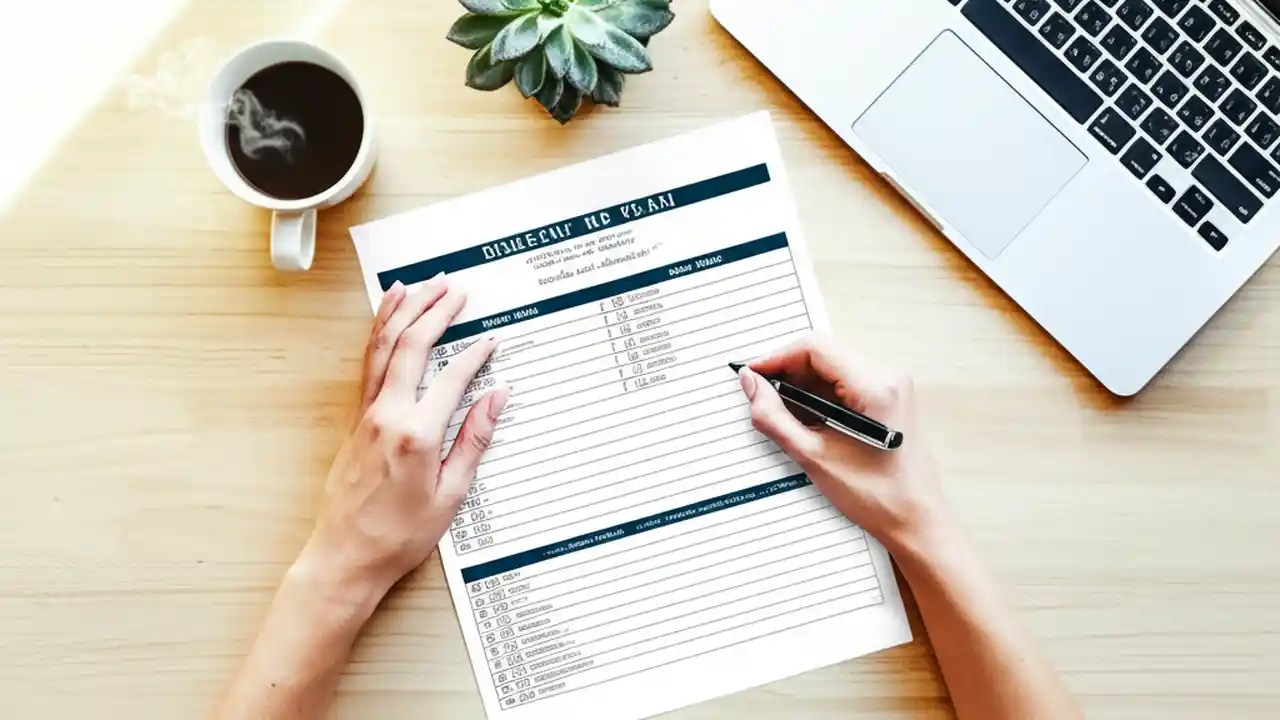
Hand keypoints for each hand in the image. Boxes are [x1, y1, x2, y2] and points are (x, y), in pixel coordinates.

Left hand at [295, 277, 508, 610]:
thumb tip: (496, 398)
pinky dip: (378, 333)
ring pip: (383, 346)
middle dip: (436, 312)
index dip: (476, 355)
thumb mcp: (450, 494)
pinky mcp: (355, 420)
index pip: (452, 378)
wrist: (345, 557)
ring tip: (419, 285)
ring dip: (402, 311)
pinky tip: (386, 318)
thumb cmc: (398, 536)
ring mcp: (366, 414)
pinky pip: (368, 363)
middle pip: (412, 346)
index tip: (492, 341)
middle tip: (456, 291)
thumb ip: (474, 439)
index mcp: (416, 435)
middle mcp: (387, 415)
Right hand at [737, 333, 946, 552]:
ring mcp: (892, 386)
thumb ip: (774, 417)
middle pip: (824, 353)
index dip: (777, 357)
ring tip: (785, 414)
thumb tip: (751, 384)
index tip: (753, 374)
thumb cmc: (877, 496)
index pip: (815, 348)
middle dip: (788, 371)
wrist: (915, 519)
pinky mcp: (890, 397)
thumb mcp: (813, 456)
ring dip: (803, 384)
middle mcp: (888, 378)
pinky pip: (846, 381)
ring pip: (833, 366)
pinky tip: (809, 419)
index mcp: (875, 388)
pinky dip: (821, 394)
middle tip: (762, 395)